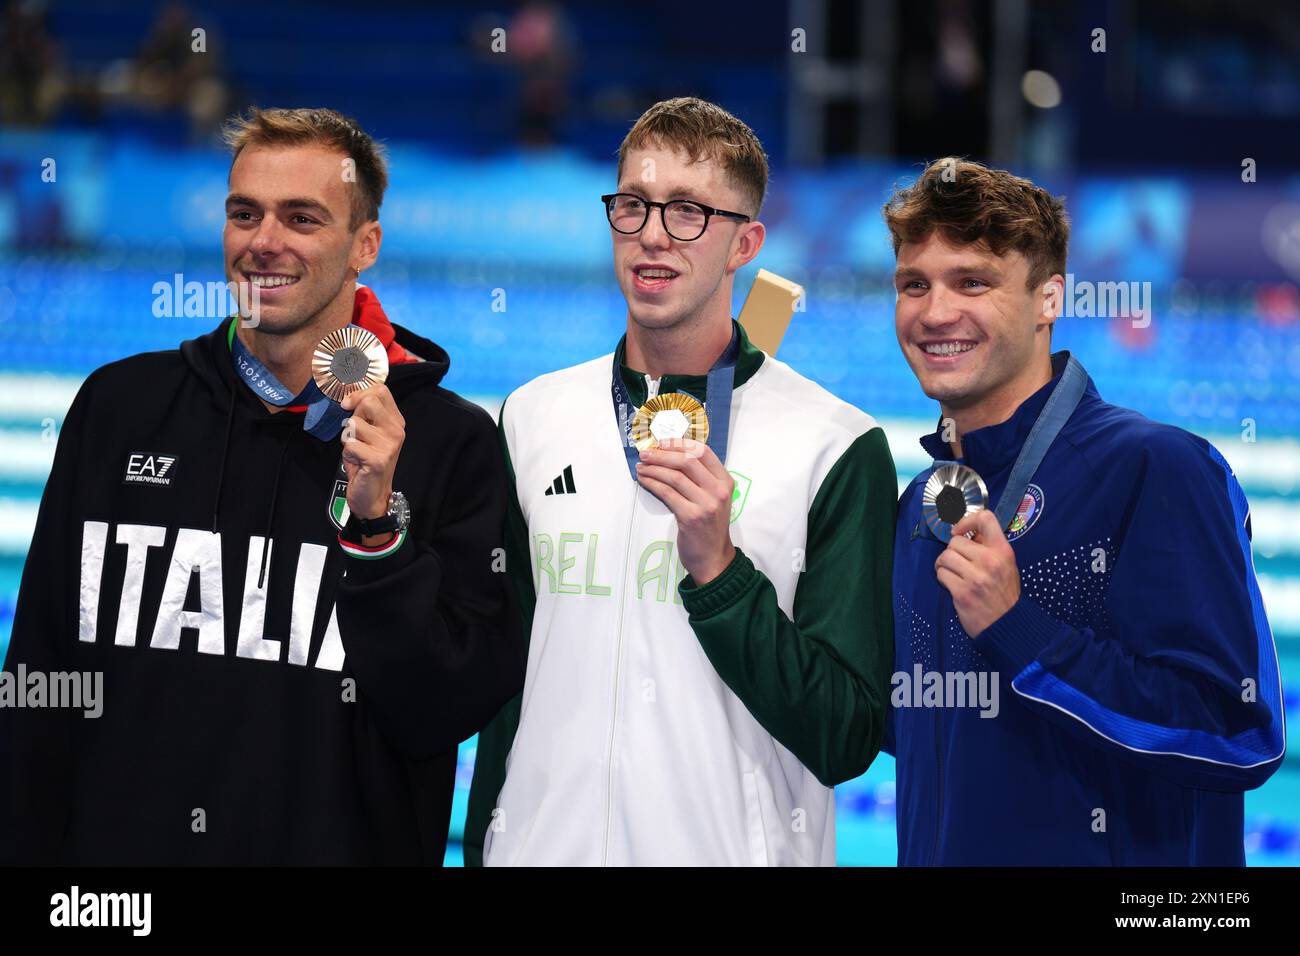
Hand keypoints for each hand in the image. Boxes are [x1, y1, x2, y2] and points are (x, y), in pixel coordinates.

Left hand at [340, 384, 404, 538]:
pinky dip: (347, 453)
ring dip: (348, 437)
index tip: (348, 404)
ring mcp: (389, 445)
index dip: (359, 393)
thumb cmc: (367, 462)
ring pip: (354, 423)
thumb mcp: (369, 433)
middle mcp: (396, 431)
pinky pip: (350, 444)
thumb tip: (349, 396)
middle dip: (353, 414)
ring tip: (357, 450)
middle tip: (355, 433)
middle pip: (369, 401)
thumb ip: (365, 414)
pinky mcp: (378, 459)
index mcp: (395, 421)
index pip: (380, 390)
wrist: (373, 495)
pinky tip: (357, 462)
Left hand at [635, 437, 735, 584]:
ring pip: (675, 476)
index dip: (680, 444)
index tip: (662, 442)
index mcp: (725, 481)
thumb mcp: (714, 499)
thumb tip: (672, 456)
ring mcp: (706, 504)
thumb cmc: (710, 526)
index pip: (703, 452)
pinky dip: (652, 483)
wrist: (713, 558)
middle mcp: (718, 490)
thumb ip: (701, 479)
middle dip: (662, 455)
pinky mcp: (691, 517)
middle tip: (645, 454)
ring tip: (640, 467)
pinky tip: (644, 480)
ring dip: (653, 469)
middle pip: (687, 461)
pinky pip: (667, 493)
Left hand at [934, 509, 1020, 636]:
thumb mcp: (1005, 565)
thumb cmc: (1004, 592)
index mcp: (1003, 551)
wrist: (1008, 624)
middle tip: (957, 562)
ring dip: (944, 565)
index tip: (959, 531)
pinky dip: (943, 578)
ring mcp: (976, 578)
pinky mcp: (963, 593)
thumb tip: (965, 532)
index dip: (967, 521)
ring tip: (952, 572)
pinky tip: (953, 584)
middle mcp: (990, 561)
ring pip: (945, 557)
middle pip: (955, 541)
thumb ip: (989, 547)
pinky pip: (942, 574)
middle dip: (952, 551)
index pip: (985, 518)